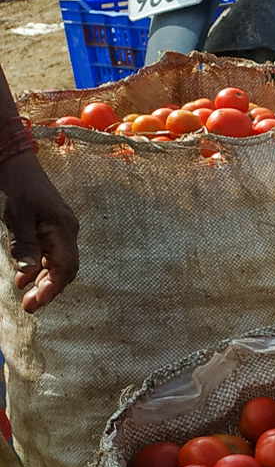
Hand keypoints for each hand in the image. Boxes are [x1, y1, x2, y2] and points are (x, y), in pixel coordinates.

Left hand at [0, 151, 77, 312]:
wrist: (14, 160)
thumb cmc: (14, 186)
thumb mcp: (15, 216)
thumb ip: (25, 246)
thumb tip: (30, 274)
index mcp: (64, 229)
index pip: (66, 267)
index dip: (53, 288)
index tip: (36, 303)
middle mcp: (68, 231)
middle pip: (65, 269)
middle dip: (49, 289)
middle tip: (29, 306)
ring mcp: (60, 229)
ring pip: (58, 263)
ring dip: (43, 281)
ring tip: (25, 296)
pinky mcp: (50, 227)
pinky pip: (50, 253)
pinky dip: (39, 268)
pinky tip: (24, 277)